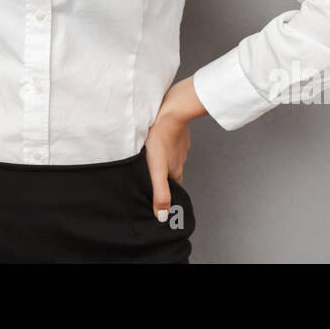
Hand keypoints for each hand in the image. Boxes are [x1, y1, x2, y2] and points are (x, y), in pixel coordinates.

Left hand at [142, 77, 207, 221]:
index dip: (167, 195)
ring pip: (171, 158)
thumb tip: (162, 217)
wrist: (171, 111)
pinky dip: (163, 146)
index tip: (158, 198)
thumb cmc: (160, 139)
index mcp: (175, 170)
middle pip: (171, 173)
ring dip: (162, 161)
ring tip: (149, 161)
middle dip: (163, 178)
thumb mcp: (157, 170)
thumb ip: (160, 193)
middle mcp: (180, 159)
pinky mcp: (175, 132)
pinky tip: (154, 143)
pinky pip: (170, 142)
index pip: (173, 188)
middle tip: (150, 179)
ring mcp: (179, 145)